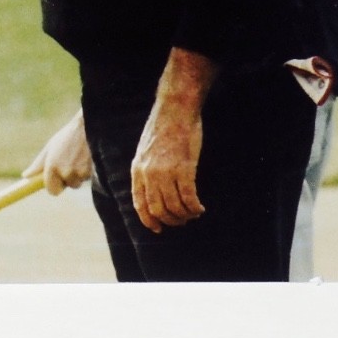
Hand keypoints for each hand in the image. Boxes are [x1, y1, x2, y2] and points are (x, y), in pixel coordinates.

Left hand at [22, 110, 90, 194]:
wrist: (88, 126)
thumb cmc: (68, 136)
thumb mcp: (51, 147)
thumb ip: (38, 164)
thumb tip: (26, 175)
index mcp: (52, 166)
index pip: (52, 190)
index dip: (54, 188)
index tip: (55, 185)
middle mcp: (64, 172)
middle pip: (66, 186)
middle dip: (67, 180)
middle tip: (68, 164)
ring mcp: (78, 173)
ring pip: (77, 181)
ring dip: (78, 174)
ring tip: (78, 157)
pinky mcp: (91, 171)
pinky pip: (87, 177)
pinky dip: (87, 170)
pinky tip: (86, 156)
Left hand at [129, 48, 215, 232]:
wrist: (174, 109)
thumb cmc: (163, 127)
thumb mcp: (145, 150)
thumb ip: (146, 169)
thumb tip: (152, 190)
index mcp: (137, 170)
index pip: (139, 204)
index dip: (149, 220)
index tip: (159, 228)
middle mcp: (149, 174)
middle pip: (158, 210)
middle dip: (171, 221)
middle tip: (182, 221)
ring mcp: (166, 172)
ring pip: (175, 207)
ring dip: (185, 215)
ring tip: (193, 213)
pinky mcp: (184, 169)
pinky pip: (189, 198)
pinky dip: (195, 207)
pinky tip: (200, 208)